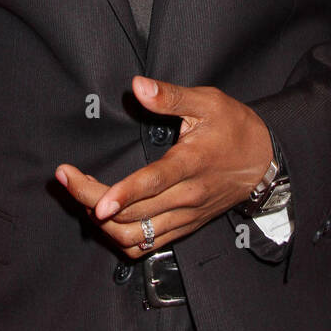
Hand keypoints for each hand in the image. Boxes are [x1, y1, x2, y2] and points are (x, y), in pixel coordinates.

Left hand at [55, 77, 273, 257]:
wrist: (265, 161)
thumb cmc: (235, 128)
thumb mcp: (208, 102)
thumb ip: (170, 96)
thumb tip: (138, 85)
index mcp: (191, 164)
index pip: (155, 184)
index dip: (124, 195)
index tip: (98, 202)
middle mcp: (187, 197)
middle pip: (134, 214)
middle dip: (92, 199)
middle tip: (65, 178)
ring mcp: (185, 216)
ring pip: (137, 237)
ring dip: (103, 224)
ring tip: (80, 195)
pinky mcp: (184, 227)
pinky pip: (147, 245)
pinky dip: (120, 236)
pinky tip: (104, 217)